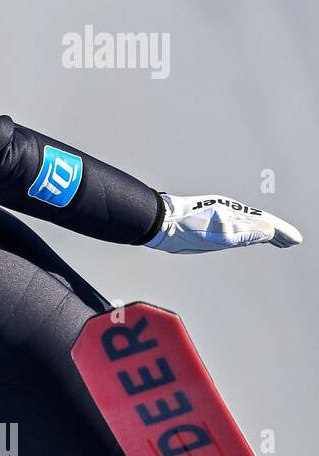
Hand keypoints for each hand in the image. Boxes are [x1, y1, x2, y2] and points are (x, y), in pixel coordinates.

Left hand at [145, 193, 302, 253]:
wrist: (159, 223)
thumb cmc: (184, 227)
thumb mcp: (217, 234)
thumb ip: (243, 233)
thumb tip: (269, 231)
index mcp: (234, 214)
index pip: (265, 222)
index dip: (282, 232)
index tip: (296, 240)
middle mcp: (230, 214)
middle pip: (260, 223)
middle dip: (277, 232)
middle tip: (292, 241)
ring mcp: (220, 219)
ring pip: (249, 225)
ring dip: (265, 233)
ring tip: (277, 242)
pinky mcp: (210, 225)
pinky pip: (236, 229)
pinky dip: (248, 235)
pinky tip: (249, 239)